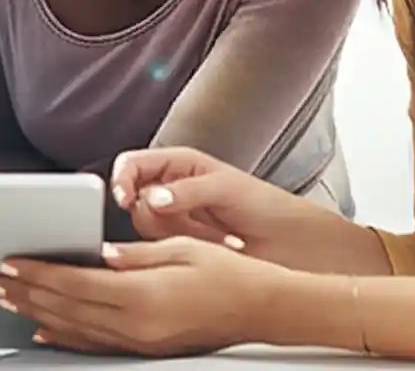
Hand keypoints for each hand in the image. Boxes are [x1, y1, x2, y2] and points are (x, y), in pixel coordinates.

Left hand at [0, 237, 289, 356]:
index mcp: (142, 295)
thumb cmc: (229, 272)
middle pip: (66, 309)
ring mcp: (139, 341)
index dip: (38, 273)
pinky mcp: (145, 348)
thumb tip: (99, 255)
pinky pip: (94, 344)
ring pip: (74, 328)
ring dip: (38, 314)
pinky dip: (64, 337)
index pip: (75, 284)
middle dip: (27, 293)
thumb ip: (136, 254)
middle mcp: (136, 324)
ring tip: (9, 300)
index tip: (11, 263)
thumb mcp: (182, 248)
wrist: (261, 309)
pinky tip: (45, 331)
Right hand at [110, 147, 329, 269]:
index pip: (131, 165)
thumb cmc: (266, 205)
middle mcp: (170, 190)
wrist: (291, 243)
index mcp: (178, 164)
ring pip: (146, 228)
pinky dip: (188, 249)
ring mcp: (174, 220)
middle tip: (188, 217)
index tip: (126, 198)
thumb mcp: (226, 188)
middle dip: (159, 214)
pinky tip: (216, 244)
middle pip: (133, 200)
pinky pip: (162, 250)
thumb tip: (152, 198)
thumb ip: (187, 191)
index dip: (123, 180)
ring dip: (179, 233)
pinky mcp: (180, 246)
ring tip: (214, 233)